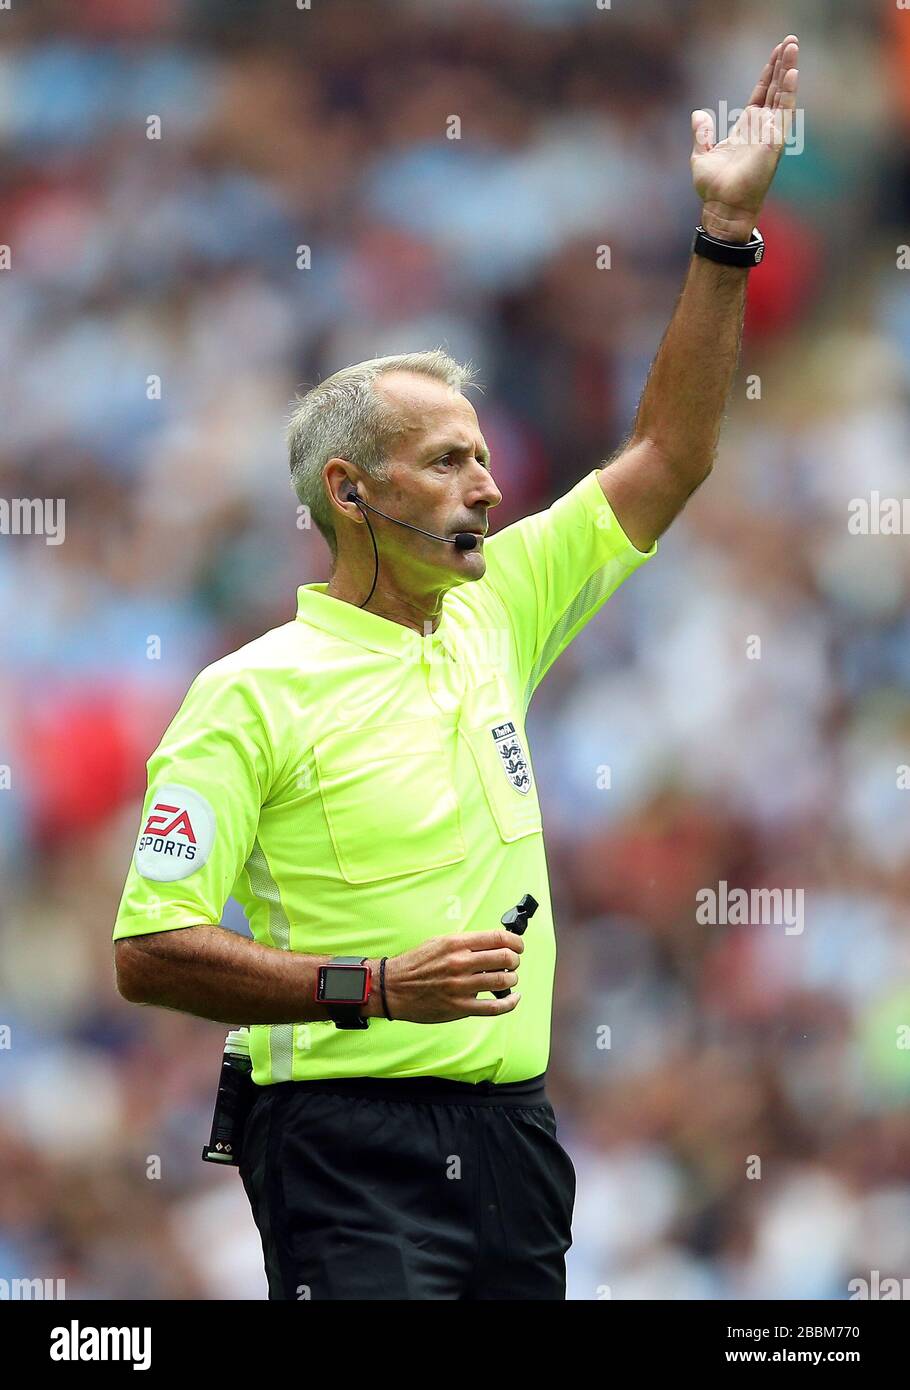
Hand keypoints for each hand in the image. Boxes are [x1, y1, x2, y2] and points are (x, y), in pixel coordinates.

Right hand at [375, 929, 524, 1023]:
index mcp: (456, 944)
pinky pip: (494, 1007)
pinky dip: (509, 1003)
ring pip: (502, 981)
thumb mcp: (439, 942)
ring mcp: (461, 986)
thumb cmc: (416, 964)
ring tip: (509, 979)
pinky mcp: (459, 1007)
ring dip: (512, 979)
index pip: (498, 938)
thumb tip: (491, 944)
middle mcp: (460, 963)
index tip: (518, 945)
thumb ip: (465, 943)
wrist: (393, 987)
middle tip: (513, 963)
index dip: (515, 941)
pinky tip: (513, 998)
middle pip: (505, 958)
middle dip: (515, 960)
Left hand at [691, 34, 799, 242]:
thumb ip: (702, 133)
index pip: (760, 94)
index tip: (775, 53)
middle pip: (774, 89)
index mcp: (746, 129)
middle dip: (782, 64)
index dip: (767, 74)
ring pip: (782, 95)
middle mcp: (761, 129)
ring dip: (788, 70)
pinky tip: (791, 73)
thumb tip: (697, 115)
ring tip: (792, 46)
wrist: (722, 207)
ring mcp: (769, 134)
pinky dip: (788, 92)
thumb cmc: (714, 188)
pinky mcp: (774, 142)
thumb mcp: (702, 155)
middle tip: (790, 40)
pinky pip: (783, 113)